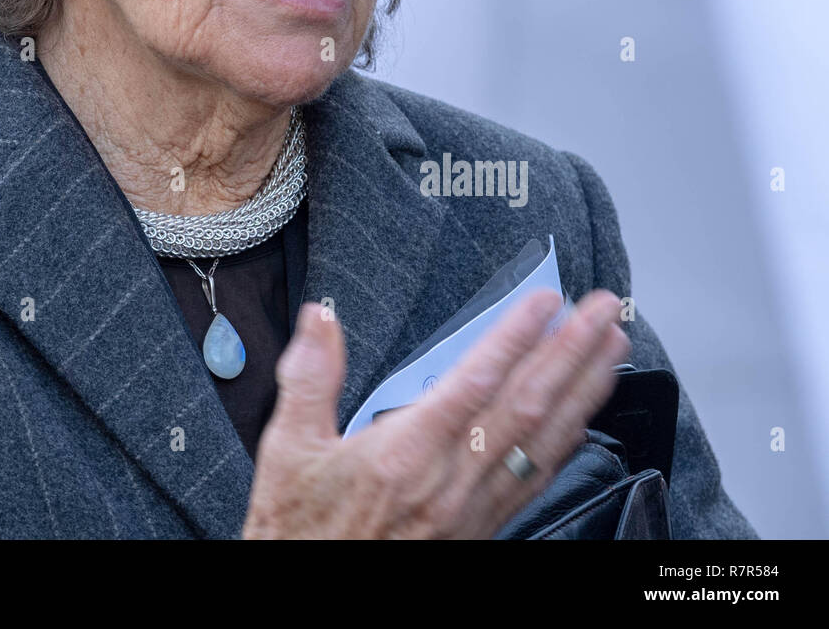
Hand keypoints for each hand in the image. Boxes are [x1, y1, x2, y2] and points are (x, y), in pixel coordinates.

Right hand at [241, 287, 630, 537]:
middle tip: (602, 313)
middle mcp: (449, 481)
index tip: (545, 302)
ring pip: (543, 443)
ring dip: (582, 392)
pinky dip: (567, 444)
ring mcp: (472, 509)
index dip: (516, 336)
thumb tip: (321, 320)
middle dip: (570, 353)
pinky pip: (536, 480)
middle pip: (526, 406)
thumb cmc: (302, 529)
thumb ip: (310, 376)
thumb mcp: (288, 449)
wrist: (315, 598)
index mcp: (404, 452)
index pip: (477, 381)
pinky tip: (584, 422)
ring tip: (611, 351)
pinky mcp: (481, 529)